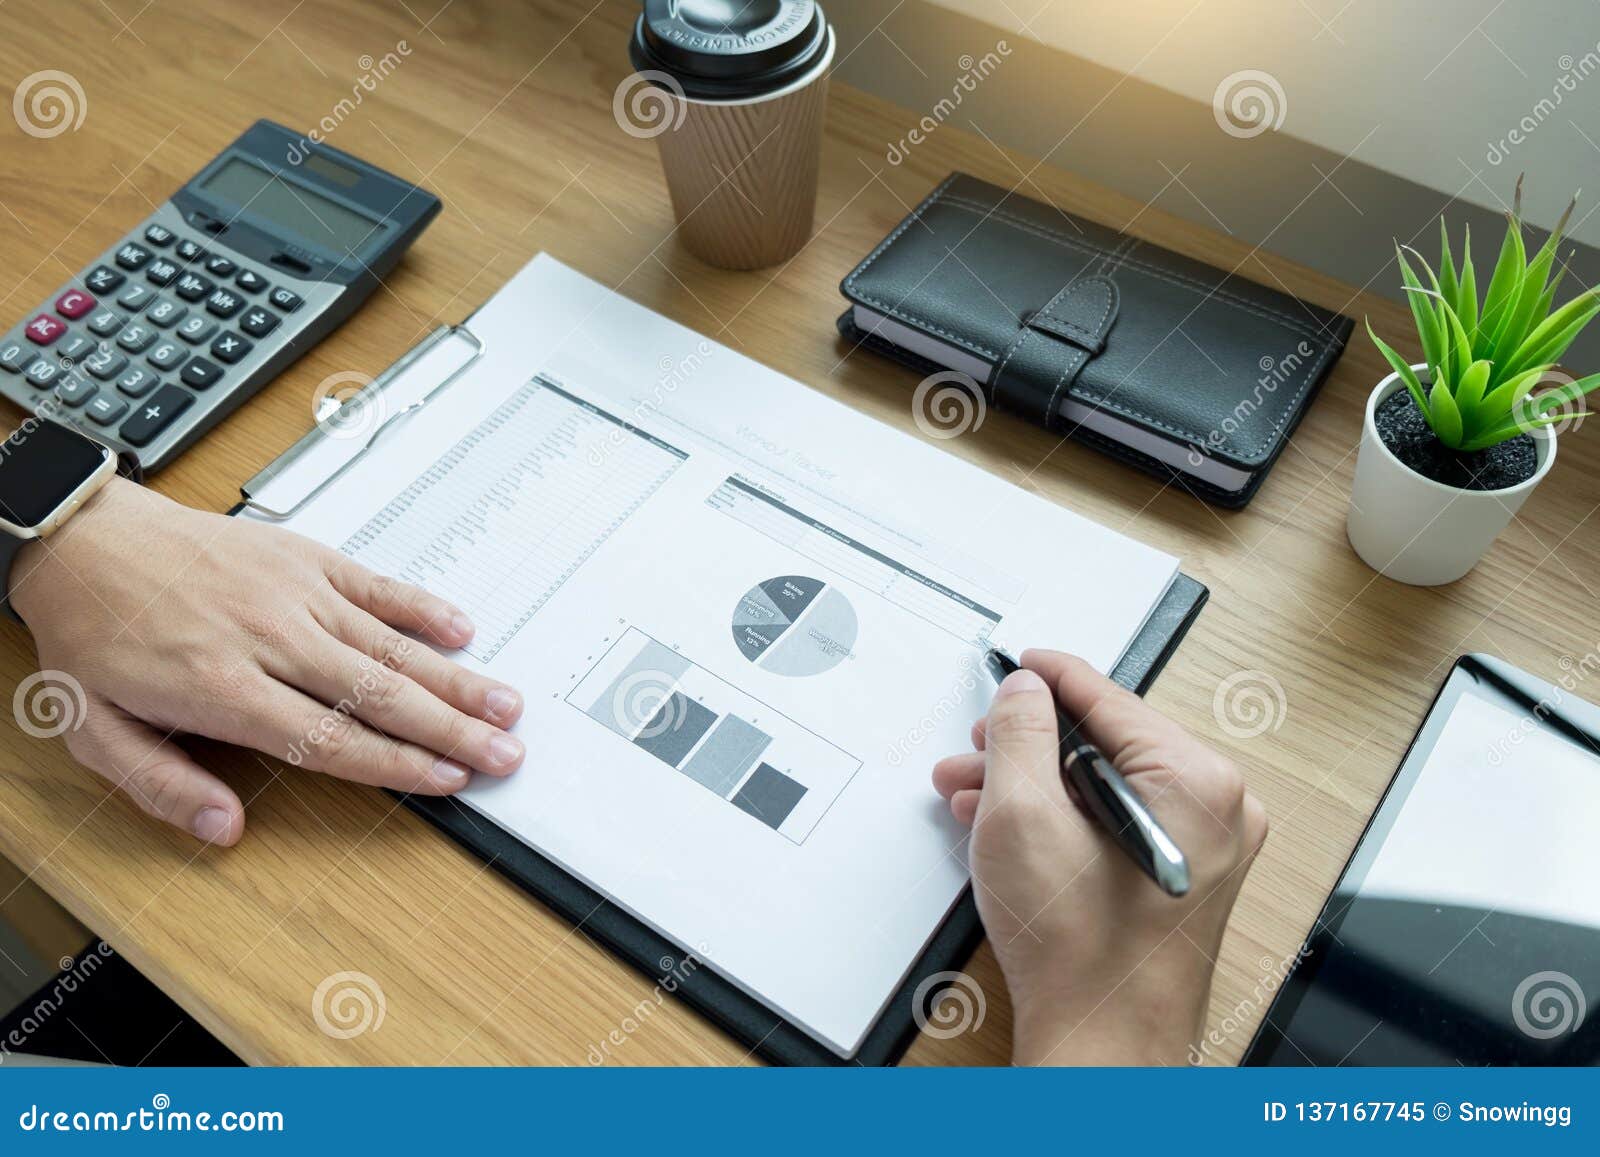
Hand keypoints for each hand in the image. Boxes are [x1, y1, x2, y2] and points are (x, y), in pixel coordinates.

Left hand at [11, 477, 525, 846]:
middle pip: (379, 695)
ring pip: (391, 645)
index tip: (447, 781)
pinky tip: (462, 630)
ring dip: (455, 678)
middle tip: (505, 753)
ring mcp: (294, 594)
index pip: (331, 738)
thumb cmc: (97, 635)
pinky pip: (377, 585)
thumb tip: (222, 828)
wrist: (87, 541)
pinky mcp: (305, 558)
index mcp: (223, 688)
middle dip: (451, 729)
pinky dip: (422, 607)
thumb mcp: (96, 729)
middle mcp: (271, 639)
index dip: (397, 764)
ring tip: (506, 704)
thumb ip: (160, 785)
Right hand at [931, 649, 1266, 1065]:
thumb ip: (1020, 732)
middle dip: (1028, 746)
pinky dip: (1063, 820)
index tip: (1016, 663)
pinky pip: (1118, 821)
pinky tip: (1007, 828)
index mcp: (1197, 780)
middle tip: (975, 749)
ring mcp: (1206, 847)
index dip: (1048, 677)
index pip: (1111, 697)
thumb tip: (1025, 691)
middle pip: (1107, 743)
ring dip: (1035, 785)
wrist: (1104, 1045)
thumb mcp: (1023, 814)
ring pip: (1106, 785)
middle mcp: (1218, 808)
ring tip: (973, 796)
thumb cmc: (1082, 954)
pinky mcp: (1184, 877)